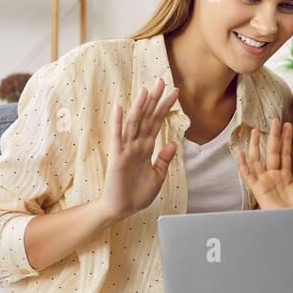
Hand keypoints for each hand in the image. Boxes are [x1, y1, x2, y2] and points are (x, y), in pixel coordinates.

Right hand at [99, 79, 179, 222]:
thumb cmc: (137, 194)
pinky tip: (119, 108)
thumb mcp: (158, 176)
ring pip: (133, 124)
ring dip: (139, 107)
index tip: (175, 92)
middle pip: (147, 118)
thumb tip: (174, 143)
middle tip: (163, 82)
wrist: (122, 210)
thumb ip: (164, 159)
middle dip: (155, 100)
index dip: (165, 107)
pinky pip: (117, 138)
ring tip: (146, 91)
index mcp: (146, 148)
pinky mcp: (117, 158)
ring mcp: (126, 150)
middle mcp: (136, 145)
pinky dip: (118, 123)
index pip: (157, 123)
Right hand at [235, 118, 292, 208]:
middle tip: (275, 120)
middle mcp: (273, 177)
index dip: (286, 140)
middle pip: (272, 153)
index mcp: (286, 177)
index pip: (285, 154)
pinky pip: (247, 176)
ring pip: (258, 160)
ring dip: (257, 146)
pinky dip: (242, 164)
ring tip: (257, 130)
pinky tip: (240, 152)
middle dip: (274, 137)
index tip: (287, 126)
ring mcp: (264, 183)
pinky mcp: (257, 190)